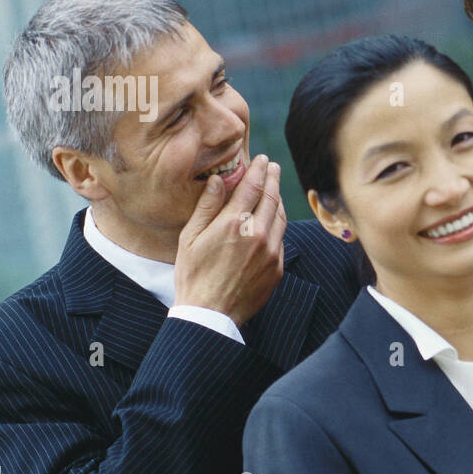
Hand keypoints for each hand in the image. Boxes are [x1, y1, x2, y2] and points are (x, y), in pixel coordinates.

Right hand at [173, 154, 286, 325]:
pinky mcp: (278, 268)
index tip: (262, 159)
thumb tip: (220, 180)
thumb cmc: (194, 275)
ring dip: (278, 200)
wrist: (210, 314)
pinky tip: (271, 221)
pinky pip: (281, 240)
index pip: (253, 187)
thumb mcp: (191, 237)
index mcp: (234, 224)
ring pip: (280, 218)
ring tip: (273, 190)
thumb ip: (207, 206)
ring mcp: (272, 253)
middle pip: (272, 198)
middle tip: (272, 167)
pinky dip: (277, 226)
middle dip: (272, 179)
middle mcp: (258, 235)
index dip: (258, 170)